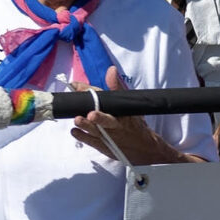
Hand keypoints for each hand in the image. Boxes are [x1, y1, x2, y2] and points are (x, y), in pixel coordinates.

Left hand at [70, 68, 187, 165]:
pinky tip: (75, 131)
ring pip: (97, 131)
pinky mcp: (103, 146)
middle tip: (90, 114)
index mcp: (123, 112)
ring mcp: (109, 137)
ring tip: (77, 121)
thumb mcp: (130, 105)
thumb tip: (111, 70)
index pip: (107, 98)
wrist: (144, 149)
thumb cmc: (134, 124)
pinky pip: (90, 141)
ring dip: (87, 126)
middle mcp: (116, 124)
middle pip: (107, 120)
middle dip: (99, 117)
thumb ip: (118, 87)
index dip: (92, 91)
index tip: (78, 86)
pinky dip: (82, 136)